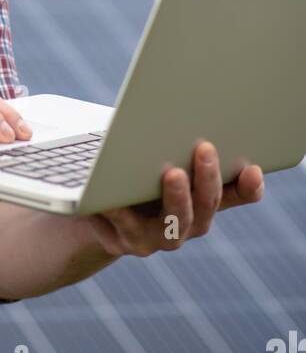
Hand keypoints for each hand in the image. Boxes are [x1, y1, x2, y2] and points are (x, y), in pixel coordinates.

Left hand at [85, 140, 263, 257]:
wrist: (97, 210)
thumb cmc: (138, 172)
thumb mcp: (161, 155)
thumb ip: (177, 144)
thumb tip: (187, 111)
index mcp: (204, 199)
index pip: (238, 195)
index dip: (249, 186)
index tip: (253, 168)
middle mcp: (188, 223)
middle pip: (206, 206)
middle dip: (208, 177)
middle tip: (206, 148)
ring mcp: (157, 237)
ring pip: (174, 223)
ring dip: (177, 198)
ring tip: (173, 174)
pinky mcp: (124, 241)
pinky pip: (124, 225)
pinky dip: (121, 208)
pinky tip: (117, 192)